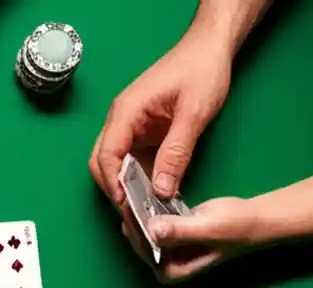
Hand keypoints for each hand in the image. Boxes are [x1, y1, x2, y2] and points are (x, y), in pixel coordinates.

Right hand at [89, 29, 232, 205]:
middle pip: (103, 162)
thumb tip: (161, 190)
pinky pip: (135, 160)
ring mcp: (131, 127)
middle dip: (115, 190)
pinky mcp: (144, 132)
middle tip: (137, 215)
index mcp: (126, 112)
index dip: (112, 183)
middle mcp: (122, 120)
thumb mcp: (193, 114)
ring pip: (118, 164)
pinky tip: (156, 195)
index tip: (127, 207)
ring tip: (147, 210)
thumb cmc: (201, 71)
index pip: (106, 154)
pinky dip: (142, 179)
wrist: (209, 48)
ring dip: (129, 187)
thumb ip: (176, 152)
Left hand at [138, 196, 264, 281]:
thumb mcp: (207, 228)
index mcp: (171, 271)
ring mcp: (167, 249)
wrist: (252, 219)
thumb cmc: (235, 227)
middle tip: (128, 189)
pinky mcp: (170, 234)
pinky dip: (149, 207)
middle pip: (139, 239)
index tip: (129, 203)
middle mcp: (165, 264)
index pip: (143, 248)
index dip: (135, 226)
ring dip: (139, 209)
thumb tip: (154, 231)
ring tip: (135, 187)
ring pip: (143, 228)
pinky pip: (152, 220)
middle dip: (134, 217)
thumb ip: (180, 232)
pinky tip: (146, 191)